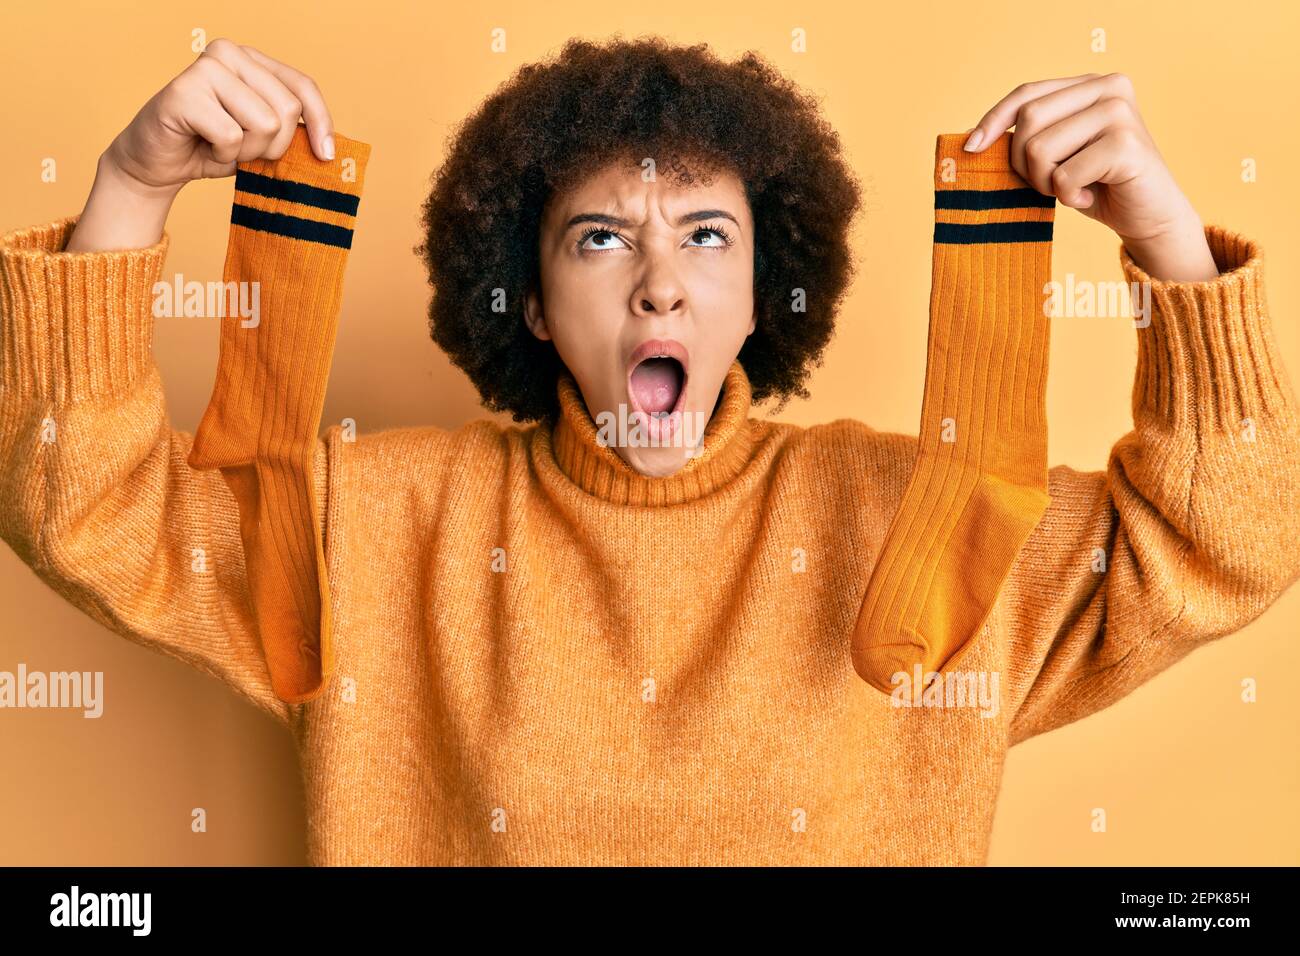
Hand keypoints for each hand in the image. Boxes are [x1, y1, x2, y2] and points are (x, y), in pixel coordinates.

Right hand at [68, 38, 334, 251]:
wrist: (157, 163)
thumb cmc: (212, 147)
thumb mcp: (261, 137)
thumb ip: (289, 129)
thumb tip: (330, 148)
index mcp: (251, 59)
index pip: (303, 87)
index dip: (321, 123)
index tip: (326, 156)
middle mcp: (229, 53)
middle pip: (288, 110)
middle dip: (272, 145)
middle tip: (244, 150)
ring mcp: (205, 68)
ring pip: (265, 124)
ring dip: (248, 151)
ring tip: (223, 145)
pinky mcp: (184, 91)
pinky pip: (232, 136)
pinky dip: (223, 154)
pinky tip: (204, 144)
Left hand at [964, 73, 1218, 280]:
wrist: (1148, 216)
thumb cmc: (1097, 186)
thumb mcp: (1058, 154)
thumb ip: (1031, 135)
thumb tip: (974, 139)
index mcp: (1090, 84)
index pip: (1027, 93)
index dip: (993, 120)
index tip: (970, 148)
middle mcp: (1109, 87)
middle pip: (1028, 120)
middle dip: (1024, 162)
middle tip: (1049, 184)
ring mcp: (1120, 112)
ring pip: (1040, 149)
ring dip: (1045, 182)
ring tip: (1072, 189)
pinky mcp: (1126, 144)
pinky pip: (1063, 176)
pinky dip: (1069, 196)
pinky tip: (1090, 196)